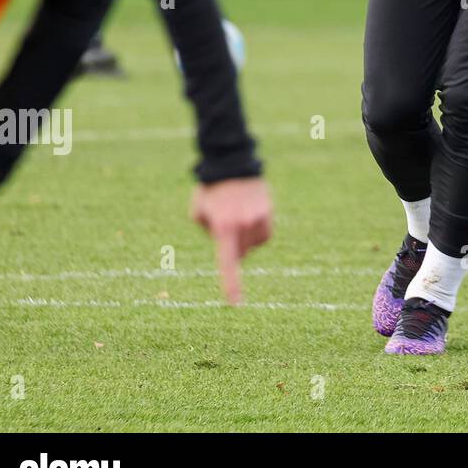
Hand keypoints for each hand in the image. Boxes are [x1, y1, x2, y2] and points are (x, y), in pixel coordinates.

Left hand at [189, 177, 273, 304]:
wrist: (232, 163)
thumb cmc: (210, 191)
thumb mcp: (199, 213)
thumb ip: (209, 232)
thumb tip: (229, 245)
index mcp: (224, 228)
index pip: (228, 263)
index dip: (231, 285)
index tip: (235, 303)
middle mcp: (243, 225)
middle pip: (241, 253)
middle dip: (233, 246)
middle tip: (224, 225)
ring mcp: (259, 218)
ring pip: (253, 245)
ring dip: (245, 237)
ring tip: (237, 216)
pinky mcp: (268, 212)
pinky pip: (264, 234)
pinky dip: (257, 230)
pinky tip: (249, 215)